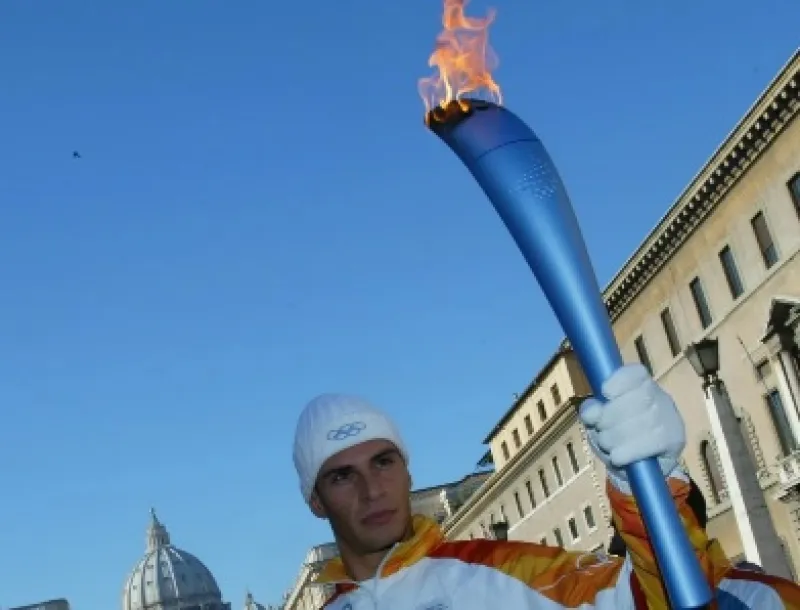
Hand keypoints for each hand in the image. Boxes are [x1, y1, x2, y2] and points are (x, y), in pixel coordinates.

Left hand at [579, 364, 685, 488]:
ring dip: (615, 438)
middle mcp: (660, 396)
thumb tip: (591, 412)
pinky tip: (618, 457)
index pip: (636, 373)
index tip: (605, 393)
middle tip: (601, 430)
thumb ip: (592, 411)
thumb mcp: (599, 419)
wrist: (641, 466)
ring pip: (642, 422)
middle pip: (636, 399)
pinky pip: (649, 443)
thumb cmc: (617, 433)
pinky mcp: (675, 440)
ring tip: (608, 445)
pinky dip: (627, 452)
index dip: (619, 381)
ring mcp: (670, 418)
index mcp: (641, 384)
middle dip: (610, 418)